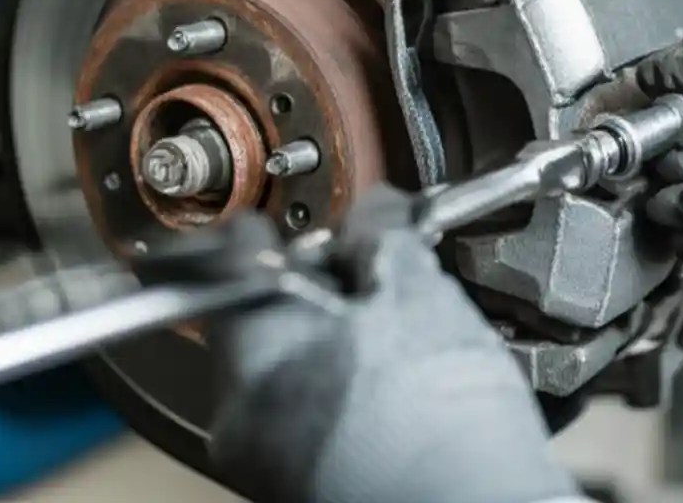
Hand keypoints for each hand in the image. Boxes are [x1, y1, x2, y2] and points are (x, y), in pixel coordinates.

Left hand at [205, 187, 575, 502]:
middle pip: (269, 313)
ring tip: (406, 342)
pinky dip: (355, 387)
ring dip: (344, 338)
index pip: (234, 260)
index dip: (277, 226)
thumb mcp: (420, 296)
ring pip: (298, 363)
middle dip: (327, 288)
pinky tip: (405, 388)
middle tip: (381, 281)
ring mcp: (274, 456)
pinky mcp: (311, 481)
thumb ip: (382, 234)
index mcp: (253, 361)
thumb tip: (373, 208)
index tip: (300, 220)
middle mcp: (244, 417)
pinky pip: (320, 410)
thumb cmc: (448, 430)